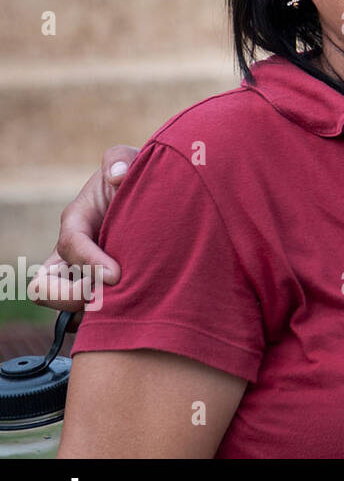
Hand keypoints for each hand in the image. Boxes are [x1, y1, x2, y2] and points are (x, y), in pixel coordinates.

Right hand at [28, 145, 137, 315]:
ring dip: (84, 313)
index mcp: (76, 220)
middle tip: (108, 299)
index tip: (116, 275)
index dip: (88, 263)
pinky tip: (131, 314)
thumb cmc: (141, 177)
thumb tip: (117, 176)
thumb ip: (121, 159)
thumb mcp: (131, 160)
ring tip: (119, 309)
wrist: (161, 198)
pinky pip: (85, 316)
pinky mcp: (99, 288)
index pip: (70, 245)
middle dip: (69, 298)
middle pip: (44, 286)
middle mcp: (71, 250)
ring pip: (62, 306)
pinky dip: (101, 321)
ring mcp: (81, 272)